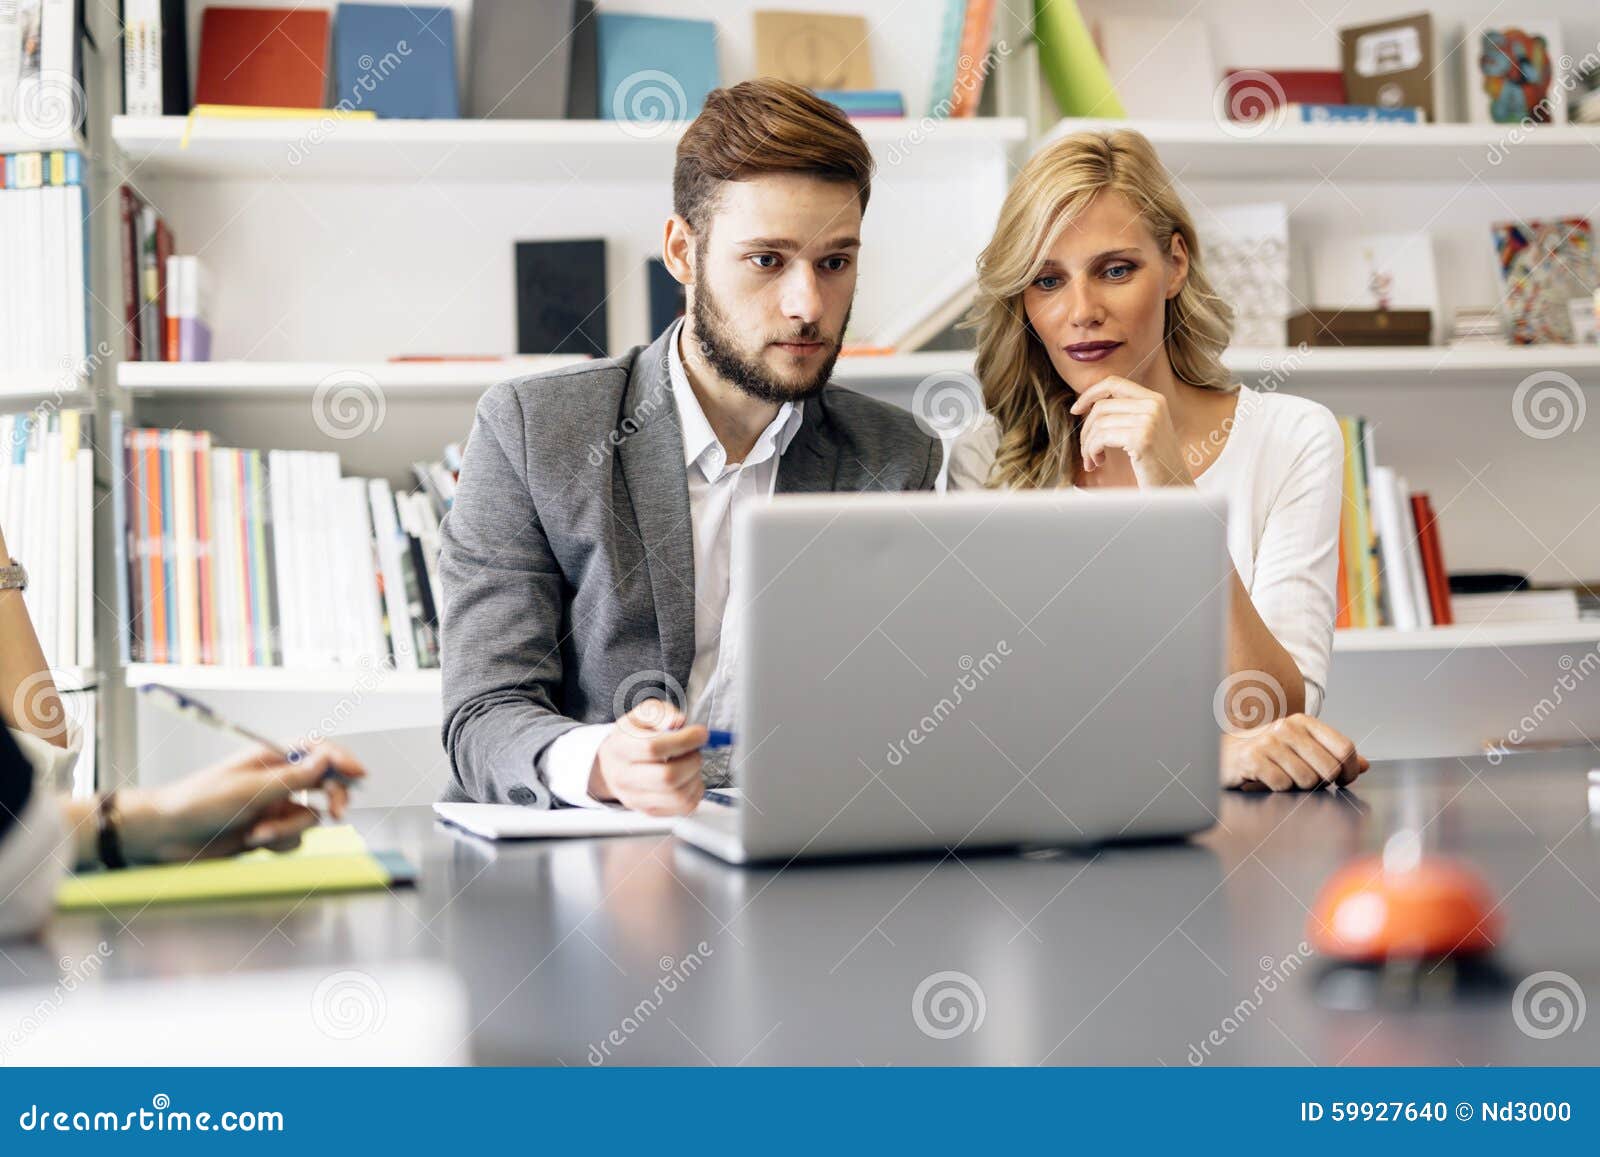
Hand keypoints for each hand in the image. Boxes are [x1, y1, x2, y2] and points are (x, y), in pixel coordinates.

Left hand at [118, 741, 367, 862]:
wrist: (165, 838)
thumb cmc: (198, 804)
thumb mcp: (248, 789)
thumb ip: (292, 778)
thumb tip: (326, 761)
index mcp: (270, 757)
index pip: (317, 751)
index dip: (341, 759)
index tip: (358, 774)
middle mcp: (275, 780)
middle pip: (323, 783)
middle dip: (330, 798)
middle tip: (337, 813)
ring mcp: (272, 807)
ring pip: (309, 817)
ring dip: (288, 828)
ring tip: (259, 834)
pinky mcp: (266, 832)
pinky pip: (294, 839)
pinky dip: (279, 843)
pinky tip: (254, 842)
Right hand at [588, 699, 705, 815]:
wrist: (613, 765)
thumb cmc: (631, 738)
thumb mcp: (641, 716)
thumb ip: (660, 714)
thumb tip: (678, 722)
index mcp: (620, 749)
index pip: (653, 748)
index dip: (683, 740)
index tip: (700, 733)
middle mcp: (625, 778)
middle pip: (667, 777)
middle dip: (692, 760)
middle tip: (695, 750)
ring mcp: (637, 799)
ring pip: (679, 795)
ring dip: (695, 776)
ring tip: (691, 762)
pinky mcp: (652, 811)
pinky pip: (685, 807)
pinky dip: (695, 790)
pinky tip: (689, 777)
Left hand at [1069, 376, 1192, 487]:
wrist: (1174, 488)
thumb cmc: (1154, 464)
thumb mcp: (1144, 430)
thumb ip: (1125, 413)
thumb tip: (1088, 403)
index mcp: (1154, 399)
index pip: (1114, 382)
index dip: (1090, 394)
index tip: (1075, 410)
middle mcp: (1153, 405)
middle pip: (1101, 407)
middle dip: (1086, 430)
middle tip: (1087, 450)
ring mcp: (1149, 420)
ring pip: (1098, 423)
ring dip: (1088, 445)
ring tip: (1093, 460)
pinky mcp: (1141, 438)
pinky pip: (1100, 438)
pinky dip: (1092, 451)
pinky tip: (1097, 462)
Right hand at [1220, 715, 1368, 791]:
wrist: (1223, 754)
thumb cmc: (1267, 753)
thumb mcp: (1300, 748)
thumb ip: (1332, 755)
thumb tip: (1364, 765)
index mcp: (1304, 722)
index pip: (1345, 747)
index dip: (1350, 771)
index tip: (1343, 780)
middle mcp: (1287, 727)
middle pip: (1329, 768)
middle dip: (1323, 782)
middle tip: (1310, 782)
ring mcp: (1269, 742)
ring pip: (1307, 780)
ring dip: (1298, 787)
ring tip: (1285, 778)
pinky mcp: (1253, 759)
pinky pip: (1282, 785)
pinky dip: (1279, 789)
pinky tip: (1268, 781)